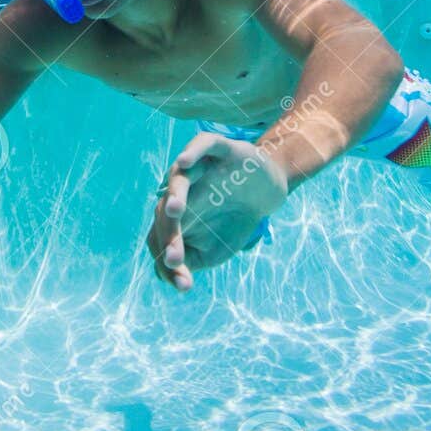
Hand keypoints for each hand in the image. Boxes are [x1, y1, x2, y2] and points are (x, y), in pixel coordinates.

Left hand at [148, 133, 288, 290]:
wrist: (268, 191)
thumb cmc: (234, 221)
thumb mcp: (214, 250)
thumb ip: (190, 262)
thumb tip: (166, 276)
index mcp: (175, 214)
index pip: (161, 234)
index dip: (169, 258)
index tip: (185, 285)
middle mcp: (181, 189)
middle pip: (165, 209)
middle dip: (170, 236)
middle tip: (175, 260)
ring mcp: (198, 167)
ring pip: (177, 177)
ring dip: (175, 195)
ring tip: (174, 211)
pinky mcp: (220, 148)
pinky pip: (201, 145)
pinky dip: (192, 152)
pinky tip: (184, 162)